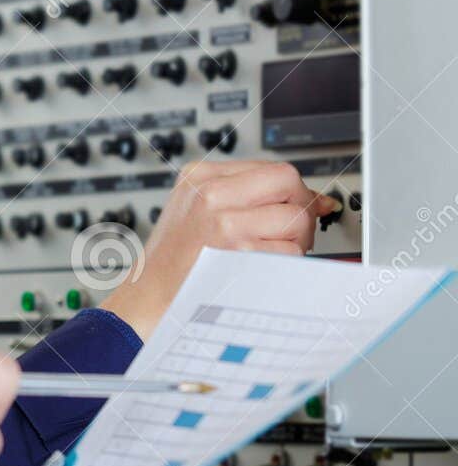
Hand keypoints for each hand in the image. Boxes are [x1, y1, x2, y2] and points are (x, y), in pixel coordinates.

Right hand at [101, 160, 339, 338]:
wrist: (149, 296)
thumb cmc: (175, 259)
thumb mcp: (196, 207)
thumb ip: (247, 195)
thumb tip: (316, 200)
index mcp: (200, 176)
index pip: (274, 169)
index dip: (295, 192)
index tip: (298, 207)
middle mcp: (211, 194)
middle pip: (289, 185)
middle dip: (300, 210)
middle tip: (285, 232)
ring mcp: (224, 222)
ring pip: (296, 219)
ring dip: (294, 242)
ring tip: (266, 253)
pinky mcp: (238, 252)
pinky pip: (291, 251)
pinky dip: (284, 264)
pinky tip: (259, 269)